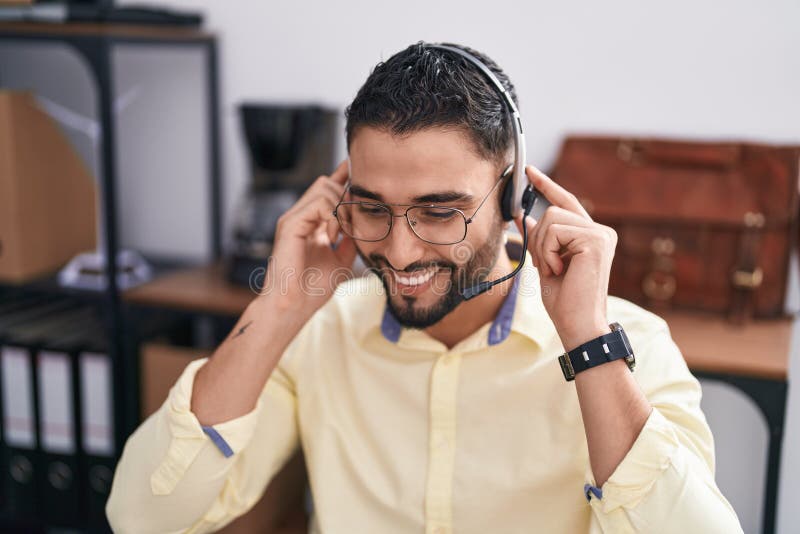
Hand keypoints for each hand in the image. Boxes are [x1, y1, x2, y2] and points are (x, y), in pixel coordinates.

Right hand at [257, 160, 356, 321]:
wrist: (293, 307)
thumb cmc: (311, 290)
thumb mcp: (342, 260)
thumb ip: (351, 239)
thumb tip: (365, 223)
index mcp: (311, 224)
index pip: (327, 191)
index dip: (344, 178)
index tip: (362, 174)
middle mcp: (300, 217)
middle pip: (326, 183)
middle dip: (346, 193)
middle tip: (354, 219)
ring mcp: (293, 218)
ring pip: (323, 187)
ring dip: (341, 207)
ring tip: (342, 232)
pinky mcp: (290, 224)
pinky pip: (317, 204)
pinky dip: (331, 216)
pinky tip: (333, 236)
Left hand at [513, 165, 616, 349]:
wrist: (578, 325)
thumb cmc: (564, 301)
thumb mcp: (545, 263)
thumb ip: (540, 239)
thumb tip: (526, 217)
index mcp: (591, 236)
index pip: (566, 202)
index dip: (547, 185)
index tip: (529, 171)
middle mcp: (600, 231)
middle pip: (552, 211)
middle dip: (538, 240)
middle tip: (547, 267)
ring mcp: (601, 234)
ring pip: (551, 219)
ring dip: (543, 248)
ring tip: (555, 270)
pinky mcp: (596, 239)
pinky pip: (554, 230)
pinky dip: (548, 252)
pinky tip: (560, 270)